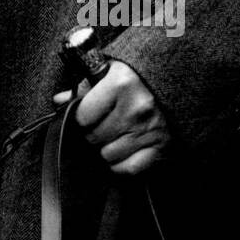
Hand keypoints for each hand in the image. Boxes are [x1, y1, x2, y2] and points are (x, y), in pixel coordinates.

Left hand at [53, 59, 170, 175]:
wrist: (180, 80)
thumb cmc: (139, 75)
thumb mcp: (111, 71)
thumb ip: (84, 87)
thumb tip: (59, 101)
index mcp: (121, 83)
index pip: (83, 116)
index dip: (82, 117)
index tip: (88, 114)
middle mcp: (136, 107)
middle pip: (94, 137)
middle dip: (94, 133)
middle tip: (103, 124)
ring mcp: (150, 129)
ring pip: (108, 155)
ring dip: (107, 148)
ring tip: (115, 135)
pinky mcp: (162, 146)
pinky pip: (129, 169)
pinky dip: (122, 164)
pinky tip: (124, 151)